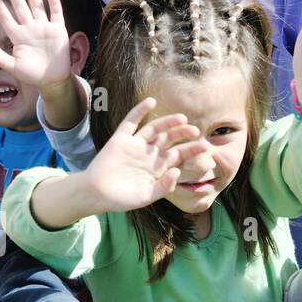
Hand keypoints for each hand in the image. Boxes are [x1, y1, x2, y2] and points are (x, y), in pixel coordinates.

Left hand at [0, 0, 72, 93]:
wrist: (52, 80)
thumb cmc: (32, 75)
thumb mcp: (13, 67)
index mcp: (18, 37)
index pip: (7, 20)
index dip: (1, 10)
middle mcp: (30, 29)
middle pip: (21, 9)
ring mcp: (44, 28)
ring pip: (37, 7)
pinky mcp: (58, 30)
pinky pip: (56, 14)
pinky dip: (54, 4)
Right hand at [77, 99, 206, 212]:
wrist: (95, 195)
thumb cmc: (121, 199)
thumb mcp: (146, 197)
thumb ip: (163, 187)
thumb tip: (176, 171)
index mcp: (157, 168)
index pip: (178, 155)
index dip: (192, 151)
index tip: (205, 147)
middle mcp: (148, 154)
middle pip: (170, 140)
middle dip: (183, 135)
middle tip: (195, 132)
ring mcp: (135, 145)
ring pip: (155, 129)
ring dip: (168, 123)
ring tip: (182, 119)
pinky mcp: (120, 139)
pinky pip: (131, 122)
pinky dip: (140, 111)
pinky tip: (150, 102)